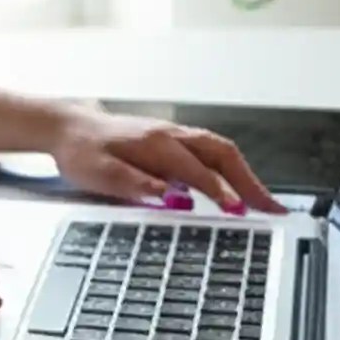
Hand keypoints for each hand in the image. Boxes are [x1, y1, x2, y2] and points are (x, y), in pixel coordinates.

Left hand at [48, 107, 285, 213]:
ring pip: (221, 151)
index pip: (199, 170)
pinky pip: (210, 151)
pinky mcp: (171, 140)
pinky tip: (236, 186)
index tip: (240, 211)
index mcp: (156, 144)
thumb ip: (135, 184)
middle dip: (250, 182)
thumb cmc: (80, 151)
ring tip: (264, 202)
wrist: (67, 127)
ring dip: (245, 175)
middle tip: (272, 209)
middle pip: (223, 155)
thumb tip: (170, 196)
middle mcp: (171, 135)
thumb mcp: (99, 173)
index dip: (221, 192)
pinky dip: (230, 168)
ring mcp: (174, 135)